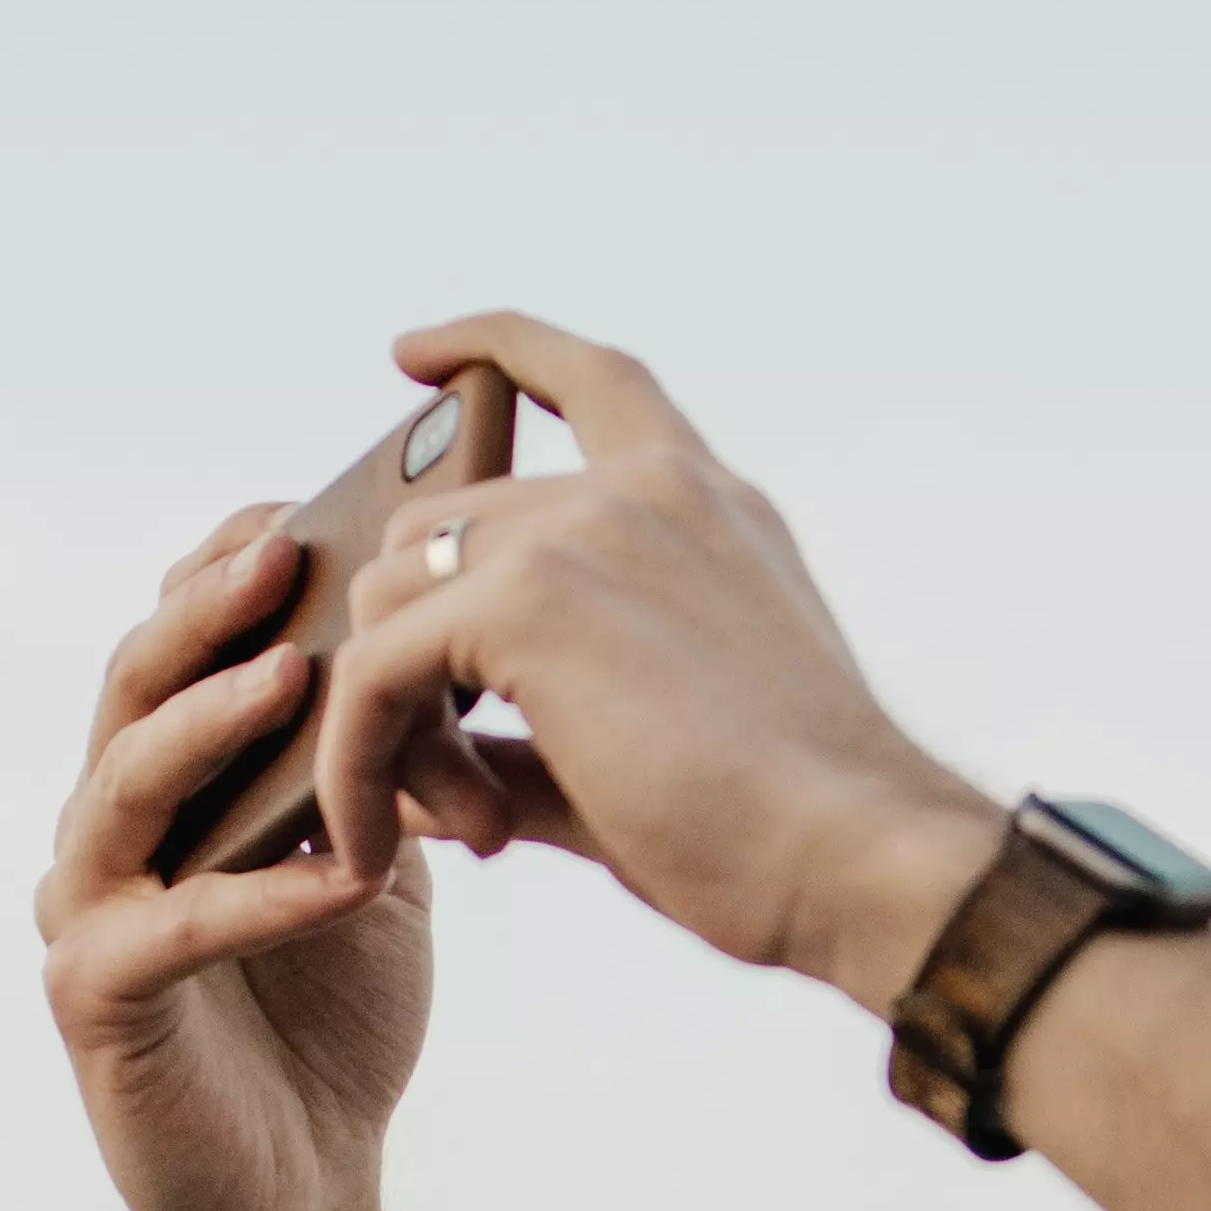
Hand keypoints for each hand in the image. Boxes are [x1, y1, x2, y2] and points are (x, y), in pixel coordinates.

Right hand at [34, 509, 439, 1210]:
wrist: (306, 1188)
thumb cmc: (337, 1014)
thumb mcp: (374, 852)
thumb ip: (379, 759)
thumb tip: (441, 637)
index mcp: (165, 775)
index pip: (178, 637)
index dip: (230, 563)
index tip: (314, 501)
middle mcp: (105, 825)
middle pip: (136, 683)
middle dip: (208, 608)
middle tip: (288, 545)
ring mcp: (86, 910)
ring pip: (125, 783)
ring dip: (210, 722)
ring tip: (293, 673)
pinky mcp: (96, 1000)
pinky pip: (176, 926)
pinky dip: (259, 893)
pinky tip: (341, 866)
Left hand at [312, 312, 1007, 1007]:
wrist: (860, 865)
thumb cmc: (783, 836)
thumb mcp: (650, 745)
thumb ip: (530, 734)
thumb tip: (408, 775)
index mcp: (704, 503)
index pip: (594, 379)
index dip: (494, 346)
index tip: (413, 355)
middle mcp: (647, 491)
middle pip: (433, 532)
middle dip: (412, 661)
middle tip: (468, 800)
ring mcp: (585, 529)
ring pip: (387, 601)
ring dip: (390, 725)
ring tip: (471, 830)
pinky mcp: (528, 599)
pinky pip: (372, 675)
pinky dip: (350, 767)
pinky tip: (371, 849)